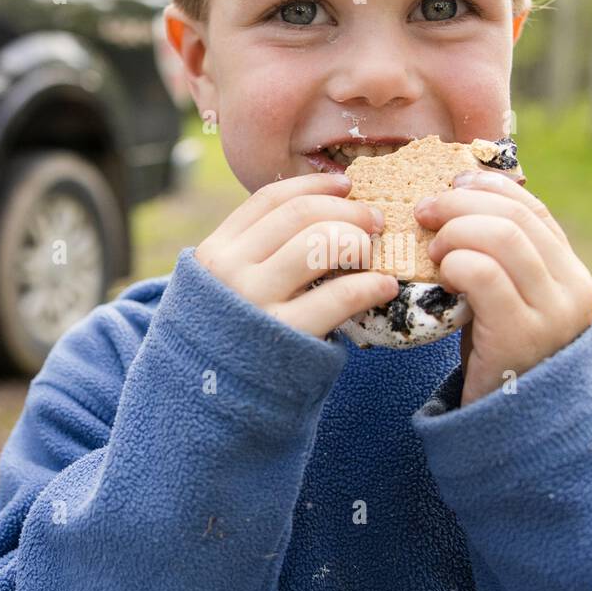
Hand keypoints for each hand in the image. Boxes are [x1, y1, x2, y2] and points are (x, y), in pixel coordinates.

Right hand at [195, 173, 397, 339]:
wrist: (206, 406)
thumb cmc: (231, 342)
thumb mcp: (224, 290)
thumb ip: (256, 256)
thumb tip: (320, 214)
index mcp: (216, 252)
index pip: (271, 199)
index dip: (315, 184)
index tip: (346, 184)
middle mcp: (231, 270)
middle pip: (302, 215)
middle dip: (347, 210)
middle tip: (375, 221)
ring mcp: (256, 302)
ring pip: (321, 243)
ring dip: (359, 241)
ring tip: (375, 254)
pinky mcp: (286, 335)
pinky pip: (339, 296)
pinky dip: (371, 284)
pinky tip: (385, 286)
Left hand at [414, 171, 591, 407]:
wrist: (513, 433)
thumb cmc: (499, 361)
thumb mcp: (508, 303)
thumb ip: (501, 263)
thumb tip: (457, 203)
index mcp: (571, 275)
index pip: (535, 210)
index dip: (490, 188)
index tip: (452, 184)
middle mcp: (573, 290)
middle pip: (517, 218)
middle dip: (463, 204)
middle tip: (423, 211)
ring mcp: (552, 314)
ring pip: (503, 238)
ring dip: (456, 232)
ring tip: (432, 248)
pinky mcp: (522, 336)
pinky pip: (484, 275)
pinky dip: (455, 263)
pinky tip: (440, 275)